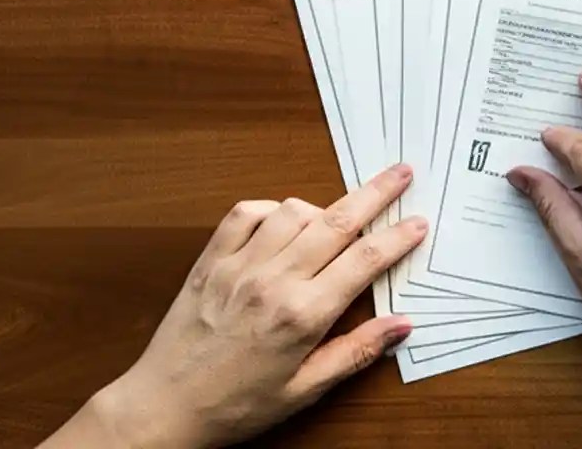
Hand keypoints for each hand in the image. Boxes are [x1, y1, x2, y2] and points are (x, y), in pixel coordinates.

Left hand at [44, 164, 426, 448]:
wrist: (163, 408)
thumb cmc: (235, 406)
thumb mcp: (305, 390)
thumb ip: (356, 352)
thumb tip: (401, 325)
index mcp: (302, 316)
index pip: (365, 261)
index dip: (398, 237)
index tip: (418, 221)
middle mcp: (273, 282)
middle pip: (337, 221)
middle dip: (376, 194)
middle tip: (401, 174)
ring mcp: (239, 266)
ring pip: (294, 211)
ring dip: (323, 206)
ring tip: (340, 216)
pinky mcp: (211, 260)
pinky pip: (245, 214)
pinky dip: (271, 208)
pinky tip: (284, 220)